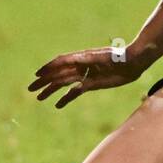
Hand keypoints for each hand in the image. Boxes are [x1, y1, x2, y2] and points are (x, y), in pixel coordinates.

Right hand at [28, 45, 147, 107]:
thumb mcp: (101, 57)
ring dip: (51, 89)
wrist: (132, 63)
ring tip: (39, 97)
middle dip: (44, 81)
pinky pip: (74, 92)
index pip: (60, 62)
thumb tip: (69, 59)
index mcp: (80, 57)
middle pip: (58, 74)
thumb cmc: (118, 57)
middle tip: (30, 89)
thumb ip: (85, 58)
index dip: (48, 68)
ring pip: (63, 83)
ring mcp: (84, 75)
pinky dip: (66, 98)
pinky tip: (57, 105)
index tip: (37, 75)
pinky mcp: (91, 84)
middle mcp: (79, 66)